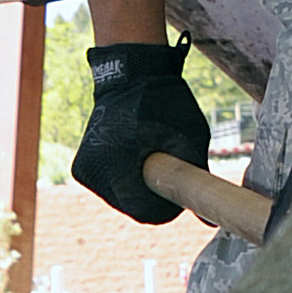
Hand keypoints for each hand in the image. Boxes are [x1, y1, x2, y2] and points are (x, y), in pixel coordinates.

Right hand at [71, 40, 209, 223]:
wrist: (132, 74)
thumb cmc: (165, 103)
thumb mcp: (190, 139)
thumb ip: (195, 178)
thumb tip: (210, 218)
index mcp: (114, 166)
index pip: (145, 211)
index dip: (170, 207)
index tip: (183, 190)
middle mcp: (91, 172)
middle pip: (132, 206)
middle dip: (155, 196)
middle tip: (172, 170)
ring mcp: (83, 169)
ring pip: (121, 197)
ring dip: (140, 187)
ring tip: (153, 157)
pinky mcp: (82, 165)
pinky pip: (110, 185)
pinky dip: (127, 178)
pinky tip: (137, 155)